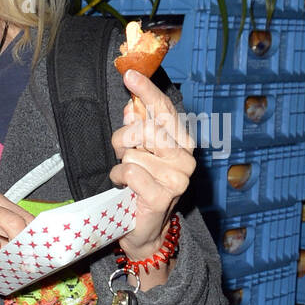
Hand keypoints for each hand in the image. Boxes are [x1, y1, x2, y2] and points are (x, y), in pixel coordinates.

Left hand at [109, 69, 195, 259]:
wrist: (144, 230)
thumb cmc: (140, 188)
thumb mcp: (138, 154)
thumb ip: (138, 129)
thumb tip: (132, 106)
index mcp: (182, 143)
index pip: (164, 111)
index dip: (146, 91)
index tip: (129, 74)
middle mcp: (186, 158)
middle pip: (144, 130)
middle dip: (124, 140)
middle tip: (123, 156)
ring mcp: (178, 178)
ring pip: (132, 153)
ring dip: (121, 166)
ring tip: (128, 180)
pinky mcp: (163, 195)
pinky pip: (127, 172)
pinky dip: (118, 180)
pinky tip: (125, 190)